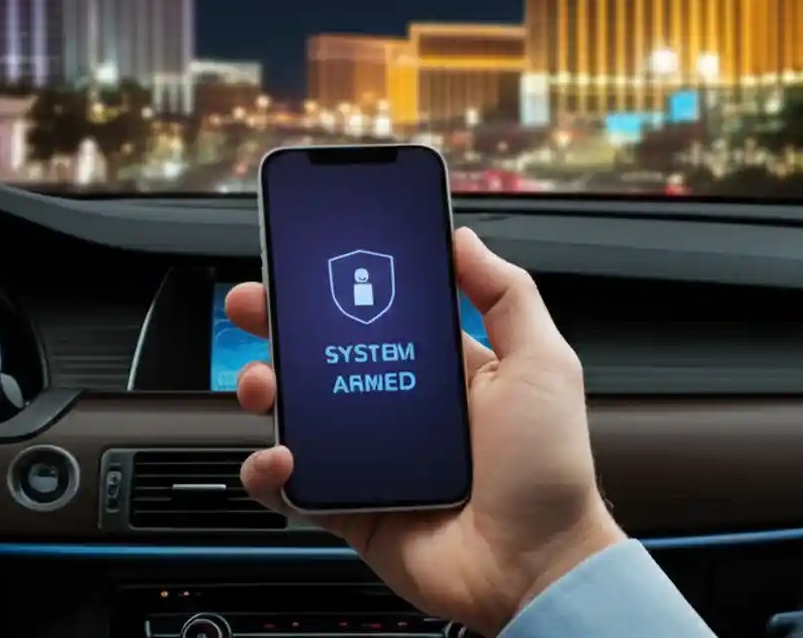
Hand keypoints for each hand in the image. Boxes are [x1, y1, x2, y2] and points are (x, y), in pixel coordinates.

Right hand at [225, 227, 624, 634]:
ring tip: (264, 383)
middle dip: (279, 326)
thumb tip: (463, 238)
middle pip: (320, 357)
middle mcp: (397, 410)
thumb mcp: (542, 363)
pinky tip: (283, 456)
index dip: (335, 287)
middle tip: (253, 305)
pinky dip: (269, 472)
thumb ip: (506, 294)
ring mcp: (368, 459)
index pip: (373, 314)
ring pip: (295, 416)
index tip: (304, 258)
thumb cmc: (549, 471)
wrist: (536, 565)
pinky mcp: (349, 509)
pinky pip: (290, 486)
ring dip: (266, 390)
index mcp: (438, 371)